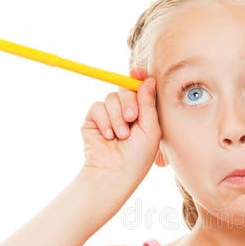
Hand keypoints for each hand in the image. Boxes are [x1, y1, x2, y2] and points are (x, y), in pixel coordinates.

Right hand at [80, 66, 161, 188]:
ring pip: (111, 97)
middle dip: (129, 101)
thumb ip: (148, 103)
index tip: (136, 72)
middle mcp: (126, 112)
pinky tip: (108, 136)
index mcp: (143, 113)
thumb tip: (148, 79)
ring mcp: (109, 115)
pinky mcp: (93, 120)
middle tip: (131, 118)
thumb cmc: (138, 157)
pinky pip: (97, 107)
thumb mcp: (151, 130)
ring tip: (120, 135)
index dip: (138, 78)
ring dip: (117, 116)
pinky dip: (104, 120)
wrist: (114, 173)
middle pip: (126, 89)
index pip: (141, 89)